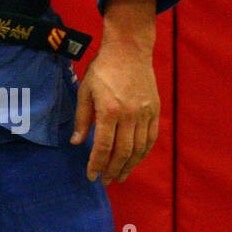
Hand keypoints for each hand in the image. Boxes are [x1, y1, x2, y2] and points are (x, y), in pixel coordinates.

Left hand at [70, 42, 158, 183]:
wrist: (129, 50)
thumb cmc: (102, 69)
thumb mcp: (85, 91)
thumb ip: (82, 119)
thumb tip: (76, 142)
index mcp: (110, 111)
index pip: (104, 146)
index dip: (97, 163)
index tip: (91, 175)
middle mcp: (130, 115)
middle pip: (123, 152)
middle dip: (113, 169)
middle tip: (105, 180)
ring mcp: (145, 113)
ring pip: (139, 149)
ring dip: (129, 166)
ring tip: (119, 176)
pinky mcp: (155, 110)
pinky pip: (151, 138)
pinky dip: (143, 152)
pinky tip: (135, 160)